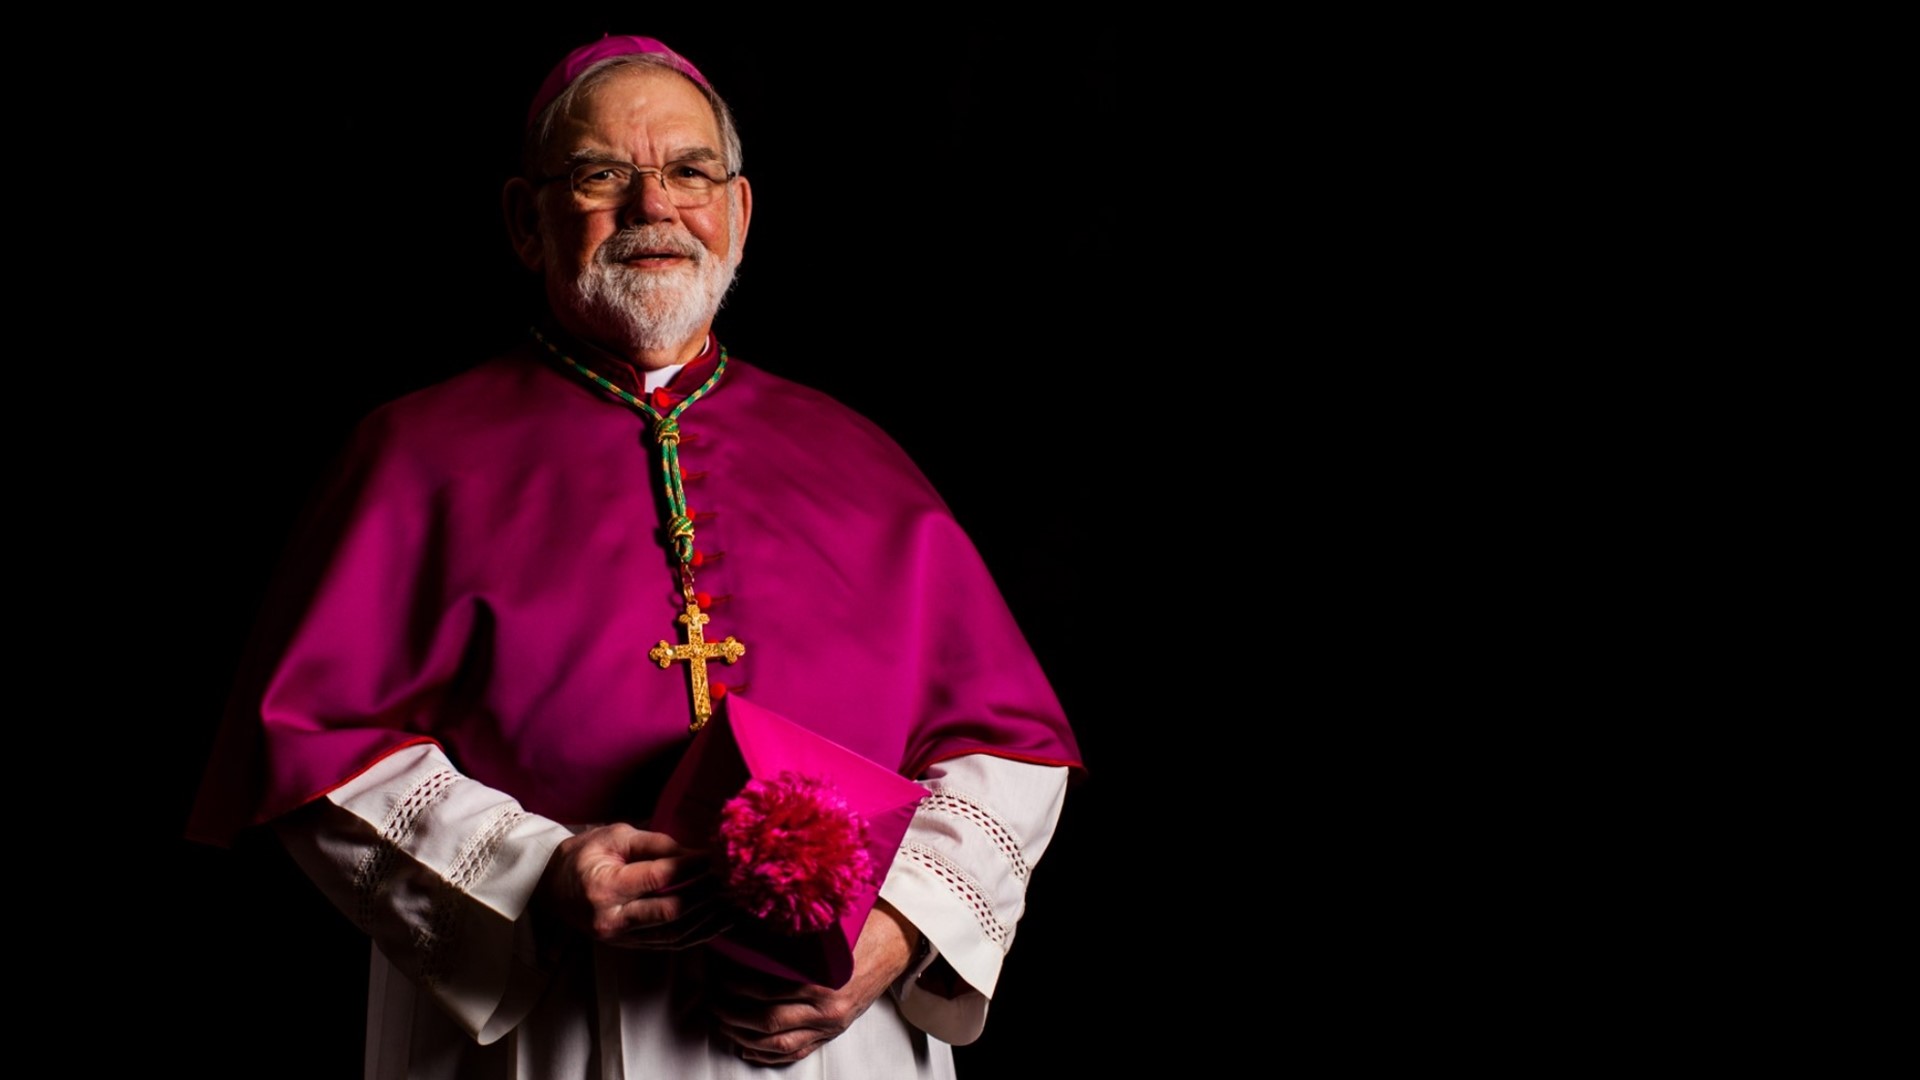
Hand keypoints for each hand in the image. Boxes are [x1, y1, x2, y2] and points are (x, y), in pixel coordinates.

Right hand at [536, 823, 729, 948]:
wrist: (550, 888)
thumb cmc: (584, 855)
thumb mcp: (615, 837)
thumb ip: (656, 844)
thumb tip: (696, 853)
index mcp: (605, 885)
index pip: (659, 878)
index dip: (691, 867)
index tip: (714, 856)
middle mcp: (612, 918)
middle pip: (670, 911)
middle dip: (705, 894)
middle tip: (728, 879)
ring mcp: (620, 938)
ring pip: (674, 933)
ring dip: (707, 919)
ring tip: (731, 902)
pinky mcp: (628, 946)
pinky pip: (669, 944)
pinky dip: (698, 934)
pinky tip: (719, 922)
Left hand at [709, 900, 920, 1064]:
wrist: (898, 941)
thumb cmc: (865, 928)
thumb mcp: (827, 929)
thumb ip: (793, 936)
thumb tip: (748, 932)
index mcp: (824, 981)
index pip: (766, 991)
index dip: (736, 986)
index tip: (720, 976)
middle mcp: (827, 1009)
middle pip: (766, 1022)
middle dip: (732, 1014)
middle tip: (714, 1001)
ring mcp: (830, 1025)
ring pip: (777, 1044)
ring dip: (743, 1036)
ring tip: (724, 1022)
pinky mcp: (833, 1032)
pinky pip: (796, 1053)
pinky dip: (768, 1056)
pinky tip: (749, 1046)